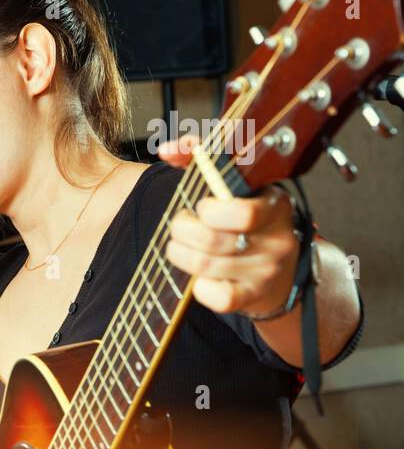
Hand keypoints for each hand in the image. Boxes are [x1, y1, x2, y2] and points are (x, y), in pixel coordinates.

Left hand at [160, 135, 298, 316]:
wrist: (280, 269)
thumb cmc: (245, 219)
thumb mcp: (231, 182)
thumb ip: (198, 158)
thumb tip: (168, 151)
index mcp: (273, 204)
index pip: (242, 213)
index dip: (209, 211)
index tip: (202, 206)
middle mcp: (276, 238)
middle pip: (212, 240)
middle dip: (182, 231)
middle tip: (180, 226)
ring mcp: (266, 270)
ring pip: (205, 266)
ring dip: (180, 254)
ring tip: (181, 246)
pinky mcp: (254, 297)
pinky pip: (218, 298)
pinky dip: (199, 287)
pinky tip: (199, 276)